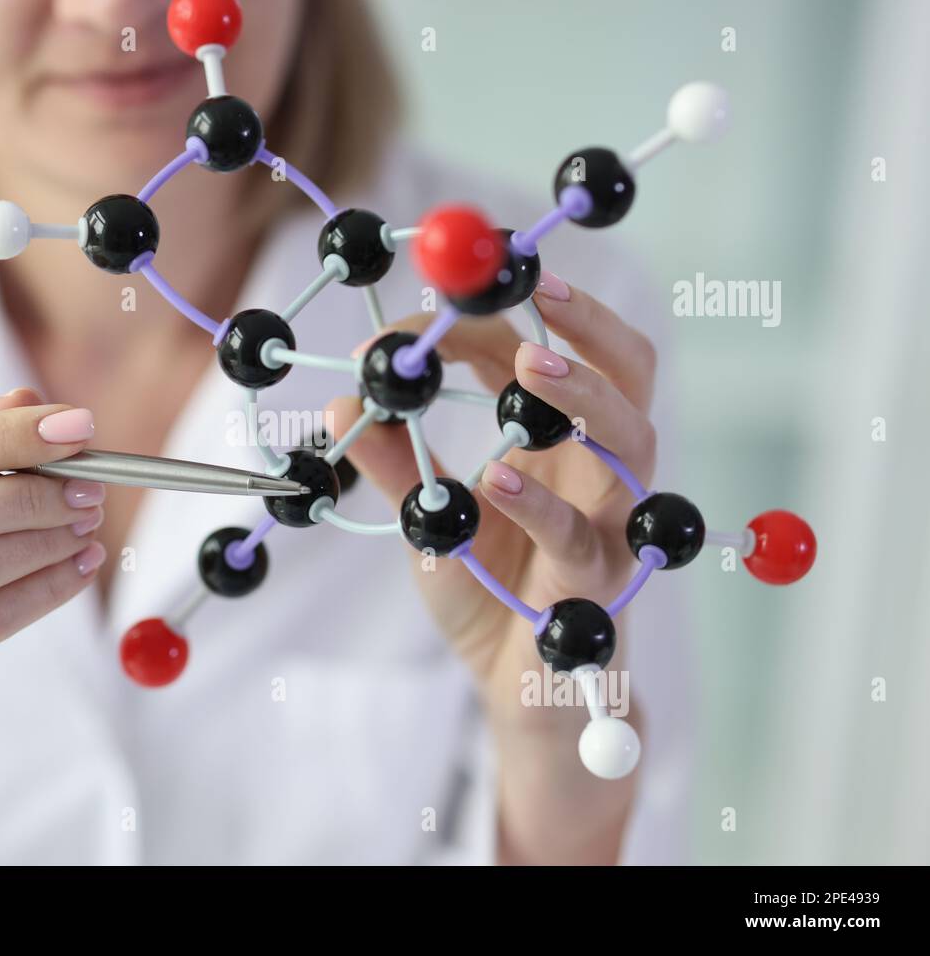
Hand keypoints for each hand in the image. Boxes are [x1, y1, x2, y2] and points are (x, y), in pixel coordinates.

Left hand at [327, 282, 656, 723]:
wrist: (521, 687)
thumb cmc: (489, 591)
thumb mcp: (433, 518)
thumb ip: (396, 464)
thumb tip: (342, 400)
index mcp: (561, 439)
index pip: (546, 353)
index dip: (494, 323)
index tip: (427, 312)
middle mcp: (599, 467)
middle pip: (629, 373)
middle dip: (589, 324)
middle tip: (539, 288)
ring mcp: (611, 521)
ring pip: (633, 440)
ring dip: (584, 395)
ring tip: (529, 363)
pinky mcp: (599, 582)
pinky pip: (580, 534)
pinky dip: (539, 501)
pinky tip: (495, 477)